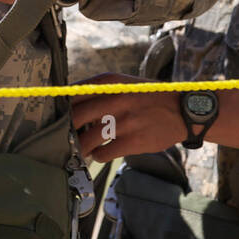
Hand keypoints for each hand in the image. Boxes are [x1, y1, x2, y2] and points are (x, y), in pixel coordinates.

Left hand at [70, 73, 186, 160]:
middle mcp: (115, 99)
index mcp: (109, 82)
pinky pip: (102, 153)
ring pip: (86, 139)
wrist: (183, 110)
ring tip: (83, 148)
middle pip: (75, 117)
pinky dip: (98, 156)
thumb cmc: (148, 98)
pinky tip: (101, 153)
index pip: (73, 94)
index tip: (55, 118)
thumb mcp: (123, 84)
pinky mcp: (132, 141)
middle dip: (66, 130)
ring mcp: (124, 121)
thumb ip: (98, 92)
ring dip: (81, 147)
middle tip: (65, 137)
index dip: (61, 108)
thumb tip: (68, 105)